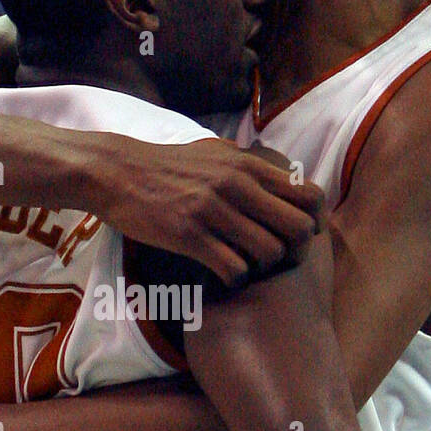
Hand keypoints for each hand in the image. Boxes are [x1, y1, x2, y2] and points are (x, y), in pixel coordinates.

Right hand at [96, 135, 324, 287]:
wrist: (117, 172)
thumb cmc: (168, 165)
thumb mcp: (216, 152)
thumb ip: (251, 165)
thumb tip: (284, 178)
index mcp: (249, 165)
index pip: (309, 196)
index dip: (313, 221)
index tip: (297, 234)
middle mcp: (237, 186)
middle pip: (299, 228)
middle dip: (295, 250)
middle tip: (277, 259)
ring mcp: (214, 211)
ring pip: (270, 252)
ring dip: (263, 267)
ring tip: (247, 265)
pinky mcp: (189, 236)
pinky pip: (234, 269)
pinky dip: (235, 278)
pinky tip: (224, 274)